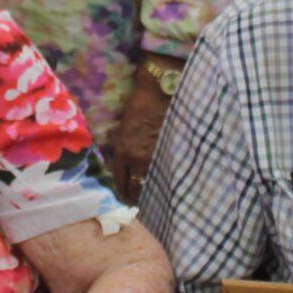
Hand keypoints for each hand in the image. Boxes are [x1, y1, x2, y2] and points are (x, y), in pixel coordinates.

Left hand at [110, 76, 170, 199]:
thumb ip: (124, 149)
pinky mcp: (173, 154)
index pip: (119, 180)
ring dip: (150, 193)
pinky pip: (167, 175)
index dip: (120, 190)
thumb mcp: (124, 128)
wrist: (161, 90)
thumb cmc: (139, 104)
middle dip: (134, 197)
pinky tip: (167, 188)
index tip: (123, 196)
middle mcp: (138, 159)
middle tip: (136, 202)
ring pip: (152, 186)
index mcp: (123, 151)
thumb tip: (126, 166)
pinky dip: (166, 183)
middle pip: (134, 188)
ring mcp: (157, 158)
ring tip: (152, 200)